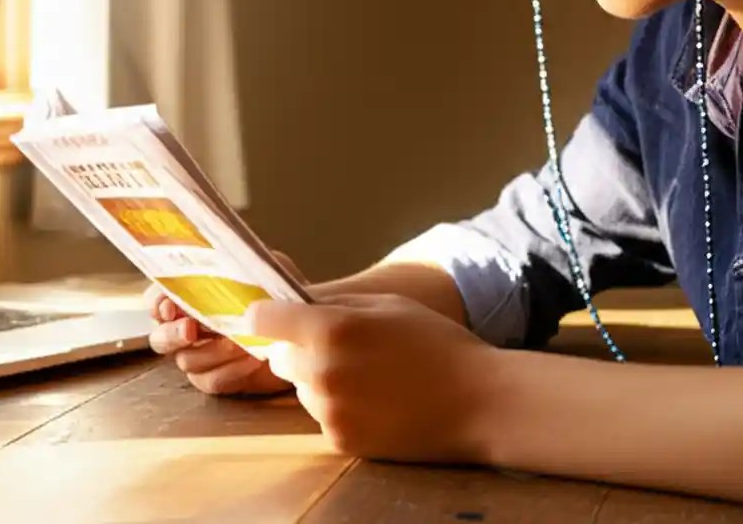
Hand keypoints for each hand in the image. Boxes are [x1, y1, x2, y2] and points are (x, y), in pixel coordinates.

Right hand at [143, 249, 304, 396]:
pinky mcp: (219, 378)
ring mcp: (201, 356)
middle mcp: (188, 328)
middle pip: (160, 339)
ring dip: (213, 352)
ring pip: (187, 362)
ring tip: (239, 342)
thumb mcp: (263, 270)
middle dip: (173, 334)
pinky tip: (250, 360)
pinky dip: (229, 372)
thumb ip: (242, 263)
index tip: (170, 307)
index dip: (157, 304)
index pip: (157, 300)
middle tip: (191, 330)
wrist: (303, 332)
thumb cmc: (278, 297)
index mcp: (191, 298)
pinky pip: (209, 382)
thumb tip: (224, 262)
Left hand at [246, 293, 496, 462]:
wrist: (480, 401)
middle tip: (342, 350)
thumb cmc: (435, 343)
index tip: (276, 319)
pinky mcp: (340, 440)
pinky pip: (322, 417)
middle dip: (299, 350)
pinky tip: (376, 403)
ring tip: (368, 379)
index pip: (262, 319)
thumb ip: (333, 303)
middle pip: (278, 357)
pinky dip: (339, 410)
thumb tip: (292, 304)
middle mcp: (320, 370)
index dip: (266, 316)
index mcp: (330, 328)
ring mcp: (329, 409)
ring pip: (300, 388)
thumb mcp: (386, 304)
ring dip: (319, 382)